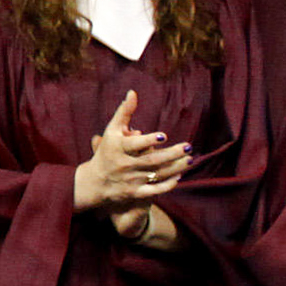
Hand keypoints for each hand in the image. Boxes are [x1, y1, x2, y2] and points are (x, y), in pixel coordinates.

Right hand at [73, 91, 191, 211]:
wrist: (95, 182)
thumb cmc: (107, 151)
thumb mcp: (111, 131)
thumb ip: (124, 112)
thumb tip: (133, 92)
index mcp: (118, 148)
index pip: (133, 145)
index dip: (148, 141)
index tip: (164, 135)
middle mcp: (124, 165)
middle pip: (151, 161)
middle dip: (171, 154)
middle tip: (188, 147)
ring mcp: (130, 180)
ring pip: (156, 175)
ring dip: (174, 168)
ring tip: (190, 159)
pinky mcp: (135, 193)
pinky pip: (153, 191)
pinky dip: (166, 185)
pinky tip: (179, 177)